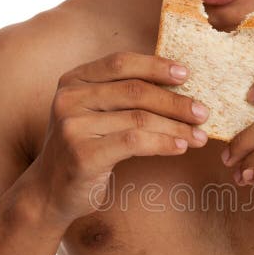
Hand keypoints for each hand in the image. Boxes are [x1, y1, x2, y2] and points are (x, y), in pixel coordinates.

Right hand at [27, 52, 209, 226]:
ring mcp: (73, 126)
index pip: (121, 62)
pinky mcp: (83, 154)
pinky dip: (163, 143)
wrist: (49, 192)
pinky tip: (181, 147)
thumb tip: (179, 84)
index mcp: (73, 80)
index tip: (186, 74)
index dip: (156, 66)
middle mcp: (69, 98)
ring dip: (176, 127)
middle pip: (135, 91)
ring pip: (139, 118)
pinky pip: (135, 143)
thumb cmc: (84, 149)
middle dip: (175, 101)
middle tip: (204, 112)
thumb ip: (122, 96)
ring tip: (199, 135)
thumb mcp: (95, 114)